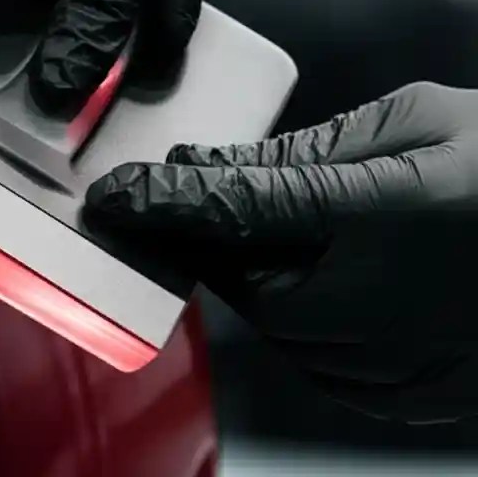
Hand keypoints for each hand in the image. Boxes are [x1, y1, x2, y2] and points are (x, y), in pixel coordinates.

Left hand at [85, 82, 477, 422]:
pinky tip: (351, 278)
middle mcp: (372, 305)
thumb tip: (213, 168)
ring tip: (326, 233)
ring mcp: (392, 365)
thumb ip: (303, 154)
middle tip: (216, 200)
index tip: (110, 195)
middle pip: (244, 279)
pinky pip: (323, 358)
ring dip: (271, 278)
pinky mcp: (409, 399)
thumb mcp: (413, 125)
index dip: (158, 202)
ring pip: (279, 324)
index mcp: (372, 217)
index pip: (225, 211)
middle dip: (223, 238)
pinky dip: (315, 318)